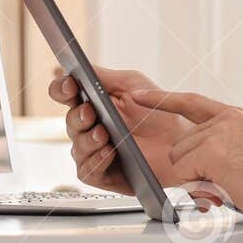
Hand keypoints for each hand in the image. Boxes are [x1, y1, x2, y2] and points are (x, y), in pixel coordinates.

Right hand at [49, 65, 190, 194]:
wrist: (180, 141)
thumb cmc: (157, 113)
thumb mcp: (131, 84)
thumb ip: (102, 76)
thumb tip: (73, 68)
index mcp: (93, 103)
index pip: (65, 95)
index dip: (61, 89)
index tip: (69, 84)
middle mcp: (90, 128)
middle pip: (70, 122)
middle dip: (78, 117)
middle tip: (91, 113)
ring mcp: (95, 152)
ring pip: (77, 148)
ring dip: (88, 140)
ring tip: (104, 134)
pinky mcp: (104, 174)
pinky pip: (88, 171)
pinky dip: (96, 161)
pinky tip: (108, 152)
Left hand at [130, 89, 242, 223]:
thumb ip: (225, 143)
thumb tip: (198, 157)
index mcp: (236, 117)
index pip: (192, 101)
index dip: (163, 99)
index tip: (140, 96)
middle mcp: (227, 119)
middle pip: (180, 143)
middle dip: (192, 168)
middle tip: (222, 181)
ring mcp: (219, 132)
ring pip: (178, 158)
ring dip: (195, 179)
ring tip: (226, 184)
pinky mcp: (212, 150)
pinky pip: (182, 172)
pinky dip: (197, 187)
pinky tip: (222, 187)